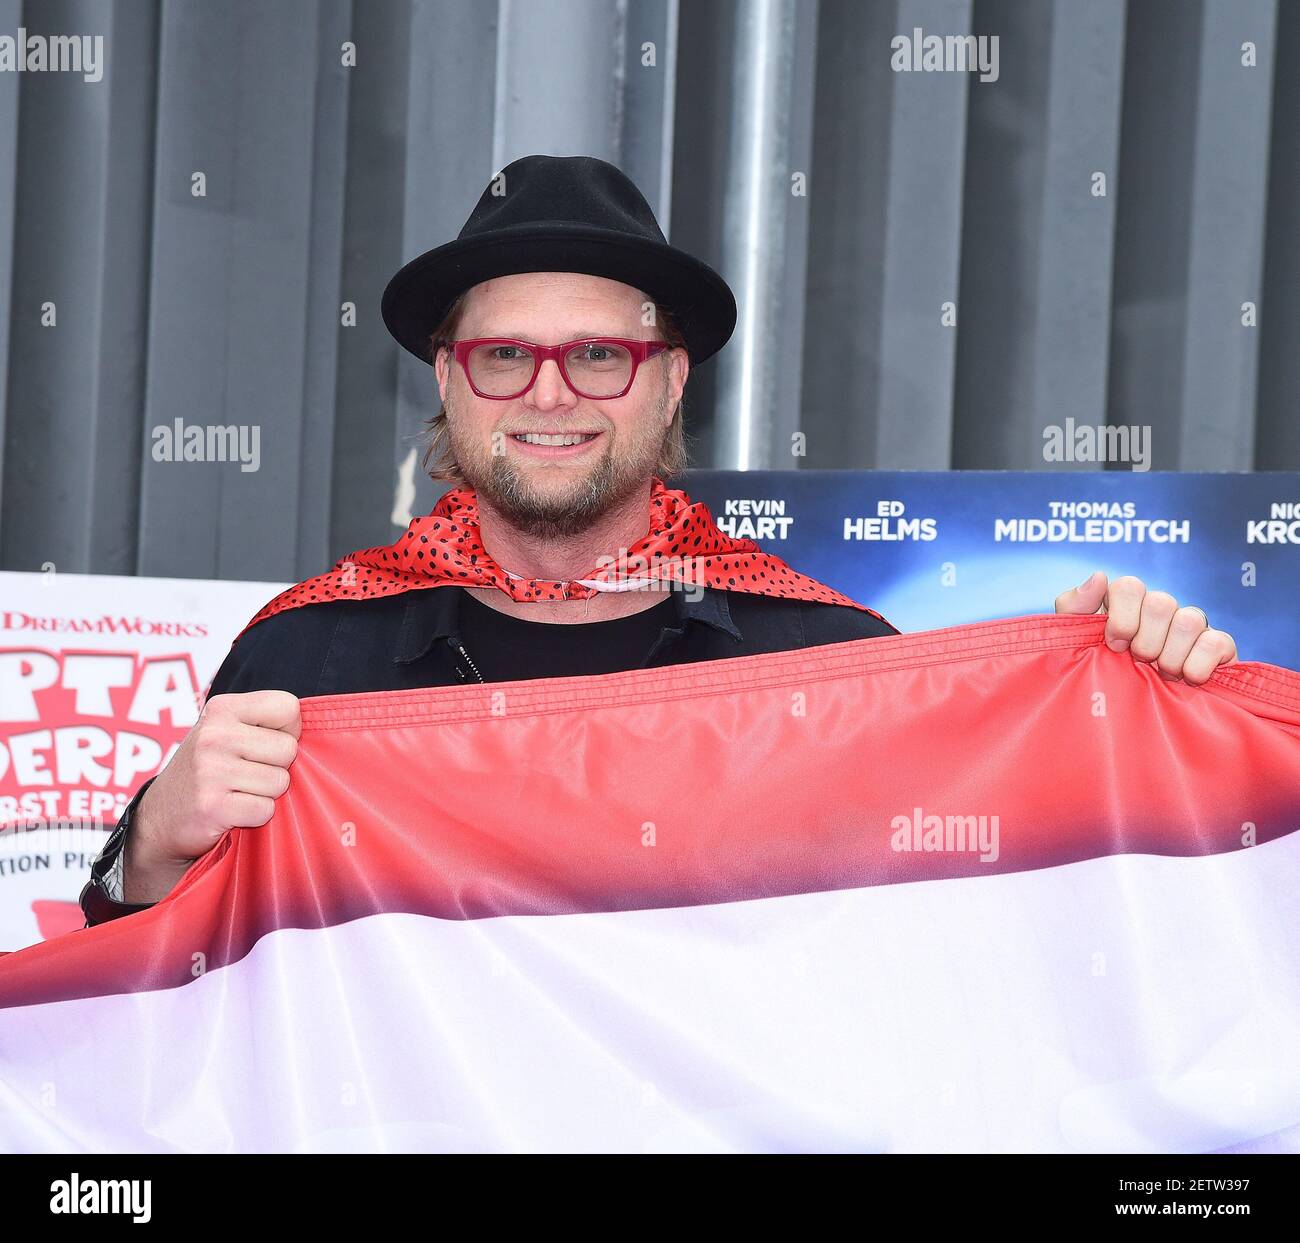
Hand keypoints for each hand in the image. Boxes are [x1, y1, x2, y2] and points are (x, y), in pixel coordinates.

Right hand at [123, 690, 300, 903]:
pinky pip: (266, 810)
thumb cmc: (206, 770)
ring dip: (265, 794)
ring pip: (280, 782)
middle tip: (246, 774)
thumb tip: (313, 728)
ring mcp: (211, 770)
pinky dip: (254, 816)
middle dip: (276, 767)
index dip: (287, 730)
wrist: (159, 818)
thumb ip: (264, 722)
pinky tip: (231, 811)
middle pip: (288, 748)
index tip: (264, 743)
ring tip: (237, 792)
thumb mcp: (225, 731)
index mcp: (222, 708)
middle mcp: (214, 735)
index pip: (288, 706)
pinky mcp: (213, 806)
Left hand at [1054, 572, 1236, 685]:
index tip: (1114, 646)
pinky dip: (1197, 665)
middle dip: (1145, 642)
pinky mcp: (1219, 645)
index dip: (1121, 619)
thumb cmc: (1103, 673)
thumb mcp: (1077, 643)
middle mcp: (1161, 609)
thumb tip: (1099, 577)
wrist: (1135, 717)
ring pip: (1189, 620)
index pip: (1129, 586)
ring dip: (1170, 656)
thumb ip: (1074, 607)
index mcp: (1128, 604)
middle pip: (1160, 603)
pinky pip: (1215, 642)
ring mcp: (1192, 625)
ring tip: (1161, 673)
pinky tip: (1187, 678)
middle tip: (1139, 662)